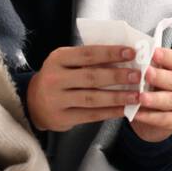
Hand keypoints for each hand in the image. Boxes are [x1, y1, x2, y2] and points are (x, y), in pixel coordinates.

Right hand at [27, 44, 144, 131]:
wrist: (33, 102)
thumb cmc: (60, 77)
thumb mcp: (67, 63)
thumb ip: (90, 59)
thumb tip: (125, 56)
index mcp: (58, 58)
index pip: (88, 53)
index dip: (110, 53)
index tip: (131, 52)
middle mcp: (54, 78)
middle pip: (91, 76)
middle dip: (117, 76)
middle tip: (139, 75)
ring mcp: (56, 99)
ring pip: (92, 98)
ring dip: (118, 97)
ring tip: (137, 95)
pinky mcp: (61, 118)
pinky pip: (91, 115)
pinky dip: (110, 112)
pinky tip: (125, 110)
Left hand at [128, 46, 171, 142]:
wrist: (155, 115)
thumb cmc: (150, 88)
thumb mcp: (150, 75)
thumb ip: (145, 66)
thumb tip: (129, 54)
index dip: (165, 56)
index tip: (153, 52)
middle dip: (160, 76)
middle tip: (146, 73)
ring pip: (170, 100)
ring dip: (155, 99)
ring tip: (141, 98)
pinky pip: (163, 119)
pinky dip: (149, 117)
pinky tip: (137, 114)